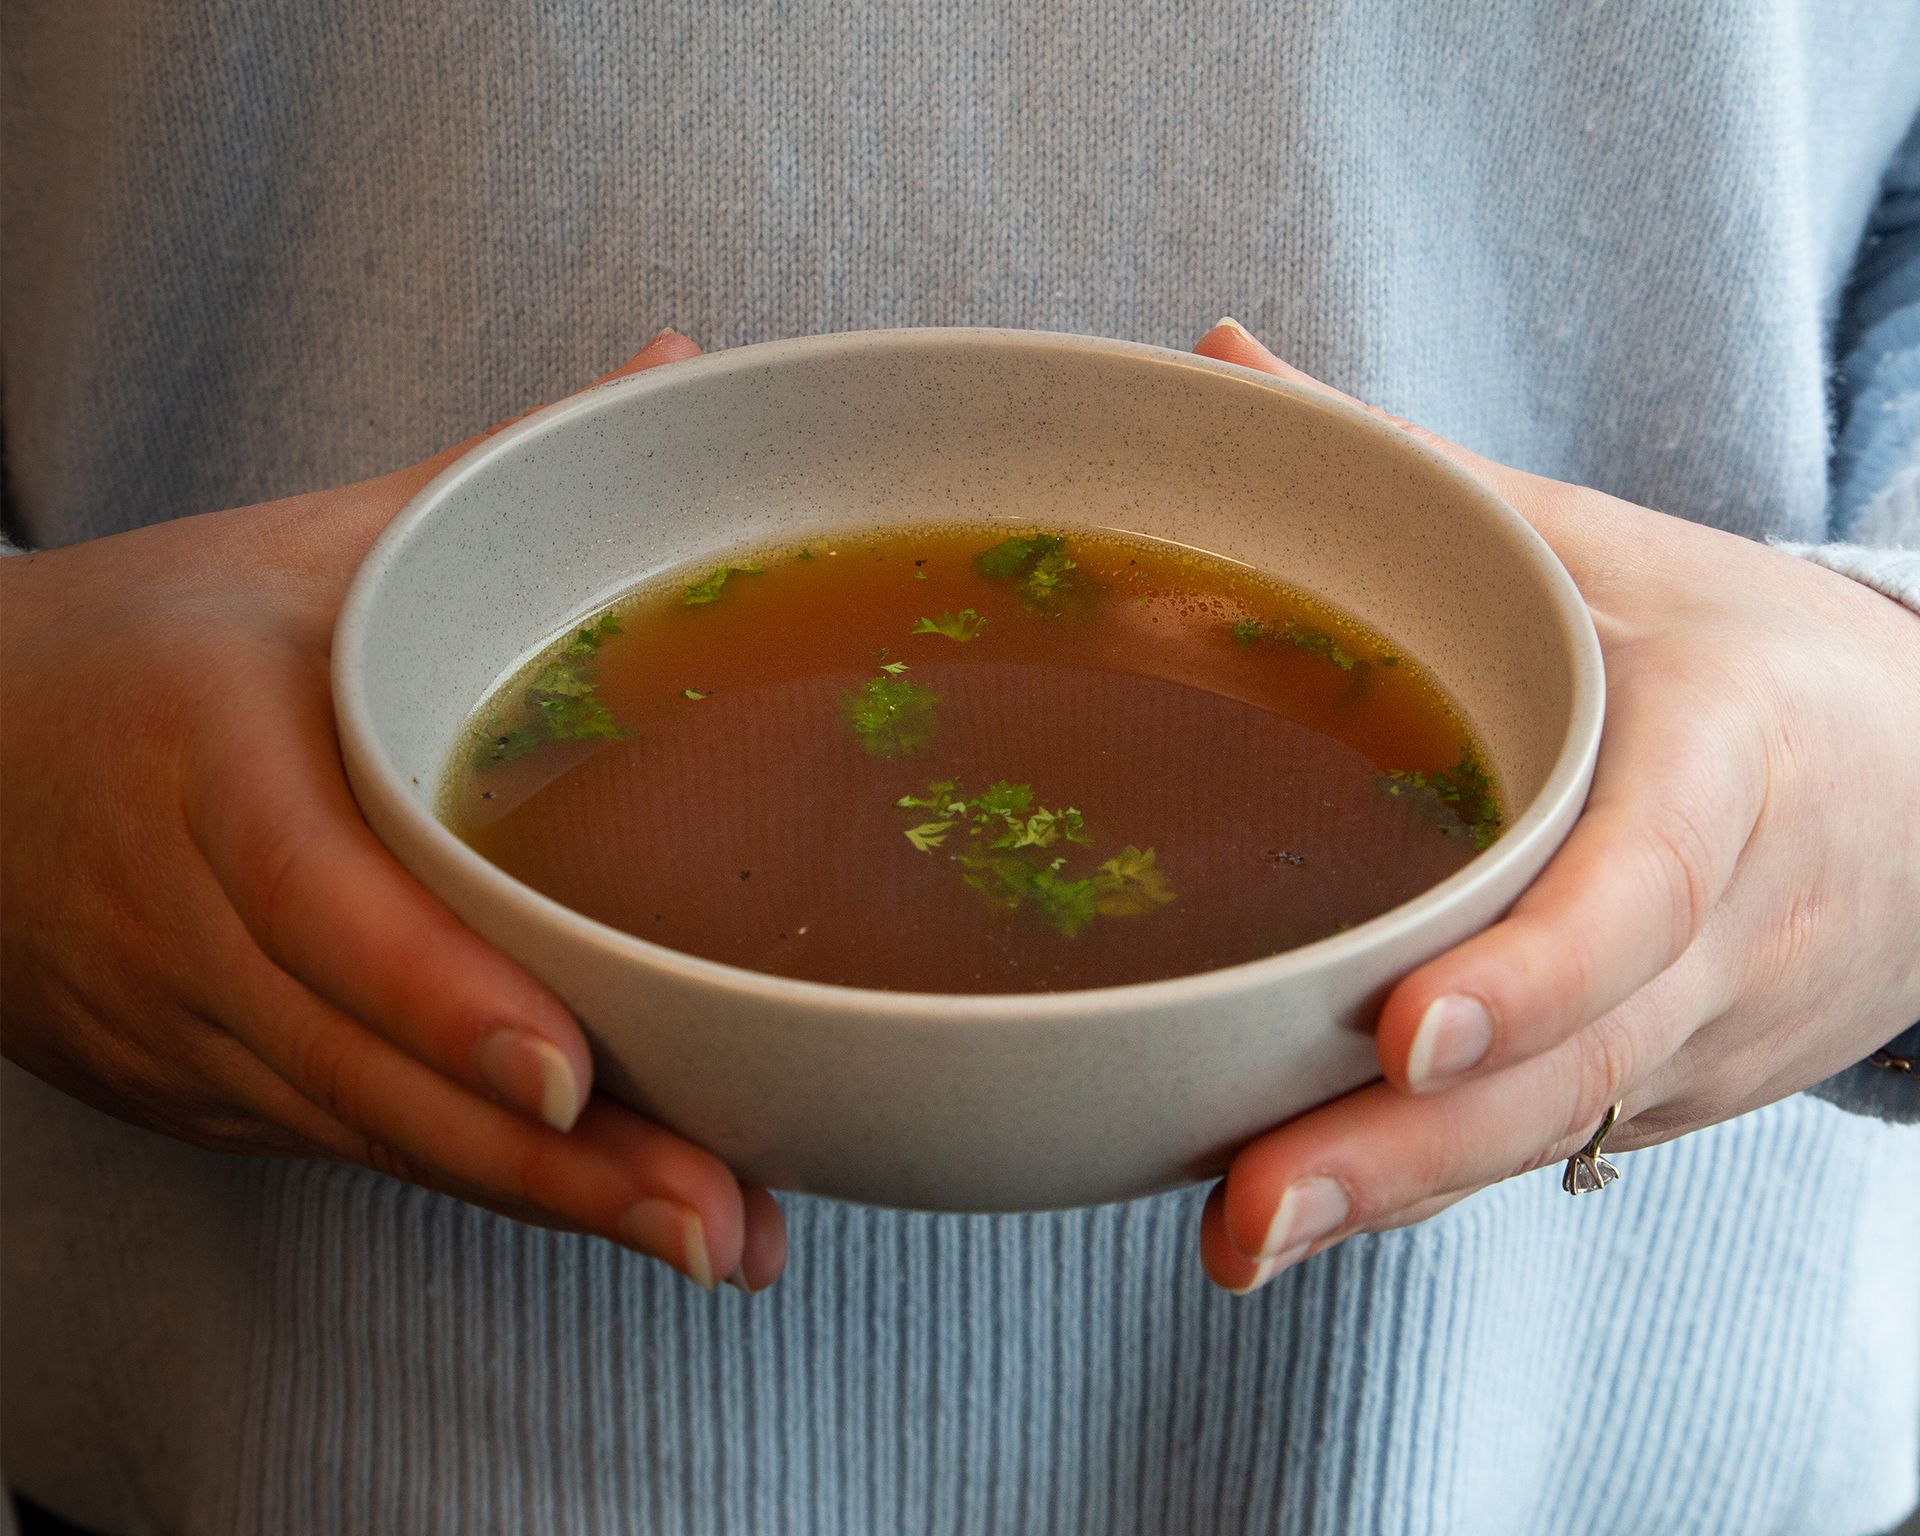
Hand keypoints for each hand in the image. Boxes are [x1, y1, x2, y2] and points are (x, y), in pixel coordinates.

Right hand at [0, 331, 786, 1292]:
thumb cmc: (151, 647)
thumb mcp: (309, 547)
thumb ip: (495, 471)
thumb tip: (678, 371)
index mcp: (207, 758)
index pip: (320, 901)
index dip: (440, 997)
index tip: (568, 1072)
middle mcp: (191, 919)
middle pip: (374, 1070)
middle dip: (554, 1166)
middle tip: (721, 1218)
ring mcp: (189, 1026)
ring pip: (375, 1137)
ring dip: (546, 1205)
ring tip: (718, 1238)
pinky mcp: (203, 1088)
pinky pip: (353, 1147)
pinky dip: (478, 1185)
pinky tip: (614, 1214)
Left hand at [1188, 320, 1919, 1291]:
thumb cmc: (1749, 660)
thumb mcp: (1610, 548)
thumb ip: (1417, 474)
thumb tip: (1218, 368)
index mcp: (1726, 769)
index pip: (1640, 886)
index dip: (1536, 968)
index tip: (1409, 1032)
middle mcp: (1721, 932)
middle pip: (1570, 1062)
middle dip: (1406, 1150)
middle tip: (1249, 1211)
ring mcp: (1698, 1036)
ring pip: (1550, 1133)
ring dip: (1395, 1201)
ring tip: (1242, 1241)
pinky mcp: (1663, 1091)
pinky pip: (1546, 1142)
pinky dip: (1431, 1184)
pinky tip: (1303, 1209)